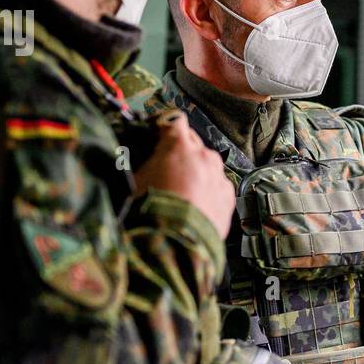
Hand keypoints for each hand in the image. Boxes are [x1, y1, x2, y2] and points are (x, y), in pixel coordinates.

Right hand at [134, 113, 234, 236]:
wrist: (175, 242)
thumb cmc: (151, 210)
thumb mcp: (135, 179)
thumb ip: (145, 161)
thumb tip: (142, 158)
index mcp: (179, 145)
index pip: (174, 121)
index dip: (165, 127)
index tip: (160, 135)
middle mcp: (204, 155)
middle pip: (193, 143)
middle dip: (181, 151)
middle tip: (167, 169)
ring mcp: (219, 176)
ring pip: (207, 166)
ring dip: (197, 173)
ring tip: (182, 193)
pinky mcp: (228, 197)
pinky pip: (217, 187)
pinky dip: (208, 192)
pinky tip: (195, 206)